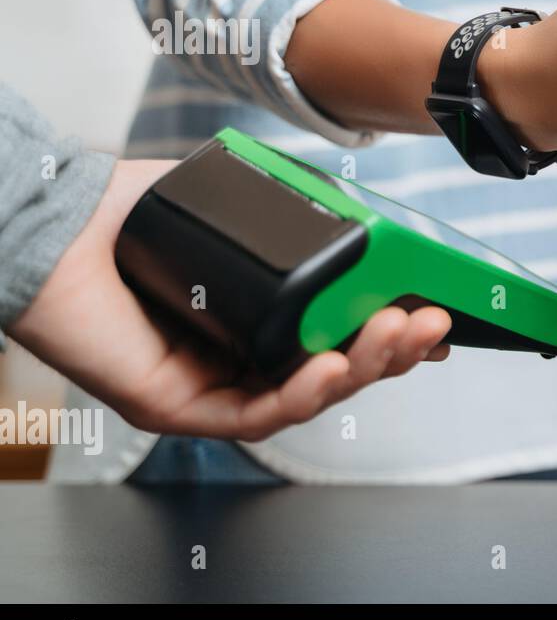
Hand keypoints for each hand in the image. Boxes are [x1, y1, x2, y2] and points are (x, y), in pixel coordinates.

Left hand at [8, 160, 451, 441]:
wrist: (59, 223)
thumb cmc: (135, 212)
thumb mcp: (240, 203)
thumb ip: (298, 210)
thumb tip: (361, 208)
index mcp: (262, 316)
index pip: (341, 334)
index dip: (392, 333)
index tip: (436, 313)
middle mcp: (241, 356)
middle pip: (337, 372)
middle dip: (393, 352)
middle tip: (432, 323)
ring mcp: (212, 385)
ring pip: (306, 397)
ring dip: (363, 370)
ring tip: (399, 335)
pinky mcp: (177, 406)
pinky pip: (251, 416)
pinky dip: (301, 394)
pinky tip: (332, 366)